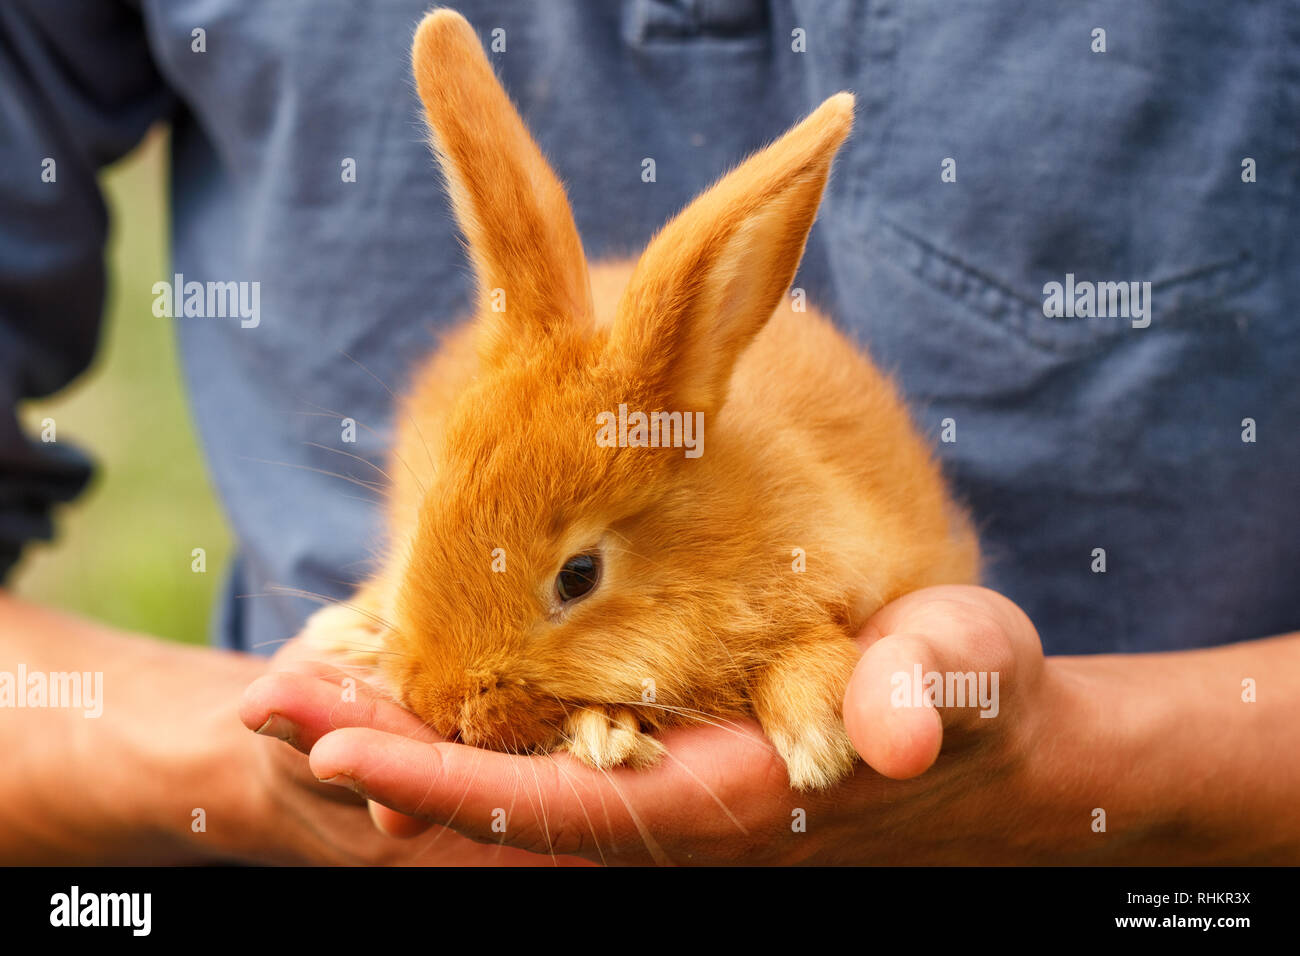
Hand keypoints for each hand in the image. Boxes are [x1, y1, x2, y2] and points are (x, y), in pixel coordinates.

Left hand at [285, 586, 1050, 863]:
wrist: (969, 713)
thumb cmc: (970, 689)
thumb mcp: (965, 674)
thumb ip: (932, 692)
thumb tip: (899, 730)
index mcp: (720, 799)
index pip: (566, 811)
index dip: (453, 789)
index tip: (340, 757)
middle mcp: (664, 800)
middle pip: (497, 797)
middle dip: (384, 756)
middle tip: (263, 702)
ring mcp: (653, 772)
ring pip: (502, 765)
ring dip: (400, 728)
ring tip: (297, 678)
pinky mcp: (653, 732)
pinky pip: (536, 731)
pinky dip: (457, 707)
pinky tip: (397, 665)